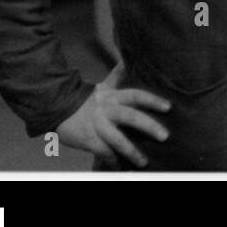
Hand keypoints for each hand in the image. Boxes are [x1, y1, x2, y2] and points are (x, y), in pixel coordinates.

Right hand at [55, 81, 171, 168]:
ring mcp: (97, 125)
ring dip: (132, 152)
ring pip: (117, 139)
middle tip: (165, 136)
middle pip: (130, 116)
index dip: (152, 100)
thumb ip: (118, 75)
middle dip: (149, 126)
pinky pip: (103, 152)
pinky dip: (112, 160)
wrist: (58, 108)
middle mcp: (107, 109)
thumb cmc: (87, 99)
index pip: (136, 95)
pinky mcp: (88, 139)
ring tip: (144, 162)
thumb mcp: (103, 86)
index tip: (168, 107)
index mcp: (113, 96)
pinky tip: (120, 167)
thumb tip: (128, 59)